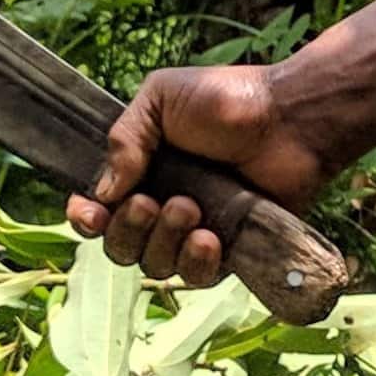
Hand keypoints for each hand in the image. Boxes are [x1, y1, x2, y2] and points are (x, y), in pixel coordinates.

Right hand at [64, 62, 331, 285]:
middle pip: (121, 246)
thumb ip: (125, 138)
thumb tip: (101, 192)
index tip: (89, 213)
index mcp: (141, 172)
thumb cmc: (227, 100)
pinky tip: (208, 238)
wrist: (290, 118)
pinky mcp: (231, 251)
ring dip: (163, 241)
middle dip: (127, 229)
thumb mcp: (162, 98)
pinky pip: (199, 278)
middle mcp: (163, 206)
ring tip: (189, 207)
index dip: (85, 220)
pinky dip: (196, 263)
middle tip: (152, 202)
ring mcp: (197, 232)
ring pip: (155, 265)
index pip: (98, 212)